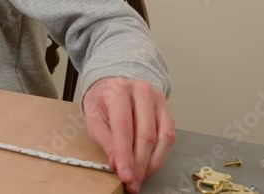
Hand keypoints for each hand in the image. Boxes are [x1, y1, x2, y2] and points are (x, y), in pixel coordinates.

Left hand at [83, 77, 175, 193]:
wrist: (115, 81)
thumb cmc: (103, 100)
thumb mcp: (94, 116)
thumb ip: (104, 139)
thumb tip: (116, 163)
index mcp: (119, 91)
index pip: (124, 127)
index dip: (125, 155)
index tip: (125, 176)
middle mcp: (142, 92)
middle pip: (145, 134)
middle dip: (139, 164)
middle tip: (133, 183)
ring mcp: (158, 100)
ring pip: (162, 137)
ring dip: (152, 163)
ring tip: (140, 177)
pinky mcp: (167, 110)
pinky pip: (169, 137)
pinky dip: (160, 156)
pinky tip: (149, 166)